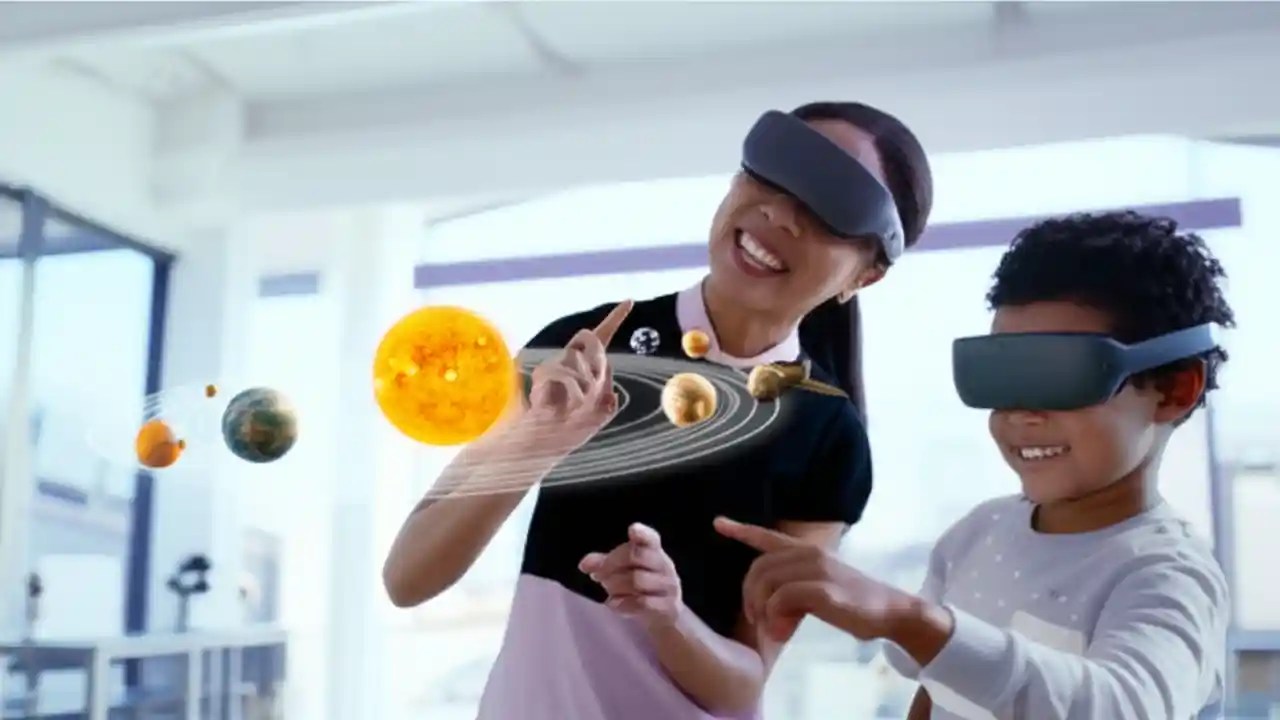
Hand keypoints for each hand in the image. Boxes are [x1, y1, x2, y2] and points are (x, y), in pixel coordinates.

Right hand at [521, 300, 632, 455]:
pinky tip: (566, 406)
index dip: (615, 318)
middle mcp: (572, 359)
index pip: (603, 337)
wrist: (547, 441)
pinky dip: (571, 391)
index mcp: (590, 367)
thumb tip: (609, 389)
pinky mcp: (543, 373)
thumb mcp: (599, 415)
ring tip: (578, 406)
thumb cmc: (571, 429)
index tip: (630, 301)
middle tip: (595, 387)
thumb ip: (608, 401)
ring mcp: (556, 364)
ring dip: (586, 385)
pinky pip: (564, 373)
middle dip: (599, 362)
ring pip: (580, 359)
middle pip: (594, 341)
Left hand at [579, 523, 682, 627]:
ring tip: (609, 590)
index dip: (642, 533)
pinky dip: (622, 604)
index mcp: (654, 550)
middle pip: (637, 556)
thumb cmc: (641, 585)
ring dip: (615, 585)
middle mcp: (664, 565)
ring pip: (637, 580)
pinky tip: (614, 604)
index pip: (651, 539)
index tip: (632, 529)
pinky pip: (641, 603)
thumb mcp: (623, 571)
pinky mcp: (667, 606)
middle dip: (611, 563)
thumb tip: (583, 564)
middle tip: (597, 574)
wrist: (666, 614)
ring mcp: (668, 586)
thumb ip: (603, 564)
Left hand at [714, 517, 909, 642]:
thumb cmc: (853, 603)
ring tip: (773, 629)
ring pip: (766, 583)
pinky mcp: (823, 590)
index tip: (718, 523)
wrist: (890, 611)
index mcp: (807, 551)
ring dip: (762, 610)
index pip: (767, 536)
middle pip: (758, 569)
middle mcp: (809, 553)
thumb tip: (770, 613)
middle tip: (757, 620)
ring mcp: (817, 570)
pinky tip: (783, 632)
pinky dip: (776, 618)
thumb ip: (792, 590)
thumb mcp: (820, 587)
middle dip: (749, 596)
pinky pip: (782, 599)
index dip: (740, 530)